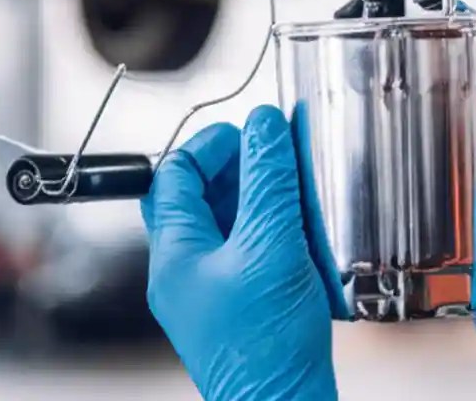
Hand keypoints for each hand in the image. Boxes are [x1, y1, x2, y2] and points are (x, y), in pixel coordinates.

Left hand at [141, 107, 336, 399]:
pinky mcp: (236, 310)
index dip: (210, 145)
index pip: (173, 174)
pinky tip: (303, 235)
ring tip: (295, 192)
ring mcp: (207, 294)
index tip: (251, 133)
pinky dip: (271, 234)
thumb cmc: (267, 347)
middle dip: (237, 171)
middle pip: (196, 198)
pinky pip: (246, 255)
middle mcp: (182, 273)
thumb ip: (268, 181)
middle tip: (275, 158)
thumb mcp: (272, 246)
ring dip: (258, 202)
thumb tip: (263, 127)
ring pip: (225, 226)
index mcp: (174, 254)